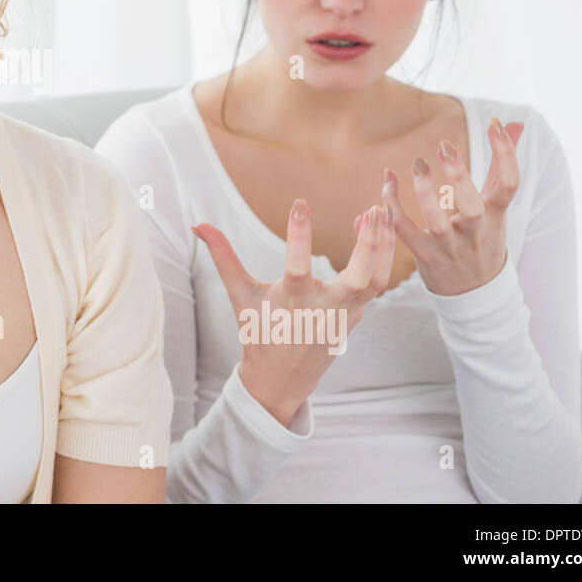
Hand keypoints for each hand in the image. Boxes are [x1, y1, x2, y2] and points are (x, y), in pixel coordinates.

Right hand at [192, 198, 395, 426]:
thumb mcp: (240, 293)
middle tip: (370, 210)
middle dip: (368, 246)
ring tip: (379, 211)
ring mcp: (345, 314)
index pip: (297, 266)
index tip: (300, 202)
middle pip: (358, 279)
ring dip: (383, 246)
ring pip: (376, 280)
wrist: (282, 379)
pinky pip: (376, 283)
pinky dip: (379, 256)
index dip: (299, 235)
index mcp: (292, 302)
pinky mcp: (357, 315)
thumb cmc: (259, 330)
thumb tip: (198, 225)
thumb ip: (223, 256)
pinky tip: (372, 229)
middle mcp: (323, 309)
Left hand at [381, 117, 523, 296]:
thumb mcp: (498, 205)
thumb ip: (502, 164)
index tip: (494, 124)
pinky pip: (404, 230)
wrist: (475, 292)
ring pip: (436, 222)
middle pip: (472, 206)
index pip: (509, 183)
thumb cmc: (484, 237)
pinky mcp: (424, 255)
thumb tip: (518, 123)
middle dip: (459, 176)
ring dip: (423, 191)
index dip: (505, 153)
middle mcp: (475, 231)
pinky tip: (387, 181)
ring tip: (417, 163)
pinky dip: (392, 205)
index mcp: (496, 215)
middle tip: (444, 146)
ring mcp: (449, 246)